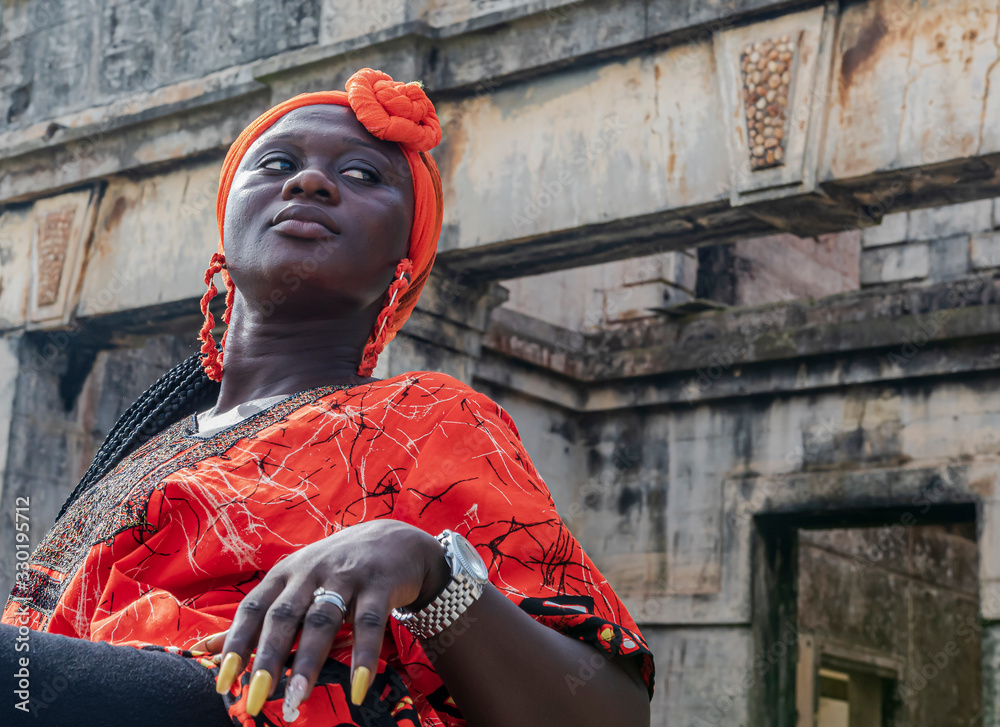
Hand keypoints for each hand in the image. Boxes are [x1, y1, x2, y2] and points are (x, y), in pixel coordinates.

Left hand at [212, 520, 450, 718]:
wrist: (396, 538)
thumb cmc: (336, 568)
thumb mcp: (295, 583)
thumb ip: (258, 616)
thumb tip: (207, 648)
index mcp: (285, 574)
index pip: (253, 609)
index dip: (236, 644)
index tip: (223, 682)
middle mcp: (311, 571)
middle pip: (284, 616)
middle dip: (268, 658)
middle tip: (256, 697)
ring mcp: (346, 575)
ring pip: (323, 620)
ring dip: (309, 661)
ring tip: (298, 698)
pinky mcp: (379, 584)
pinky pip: (369, 623)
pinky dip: (363, 657)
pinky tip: (359, 688)